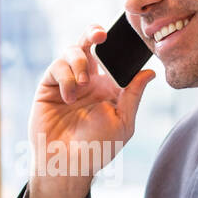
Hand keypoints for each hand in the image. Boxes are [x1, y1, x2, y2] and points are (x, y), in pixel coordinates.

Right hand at [26, 23, 155, 197]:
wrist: (67, 164)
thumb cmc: (97, 148)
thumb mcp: (123, 122)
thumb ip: (133, 94)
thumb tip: (149, 71)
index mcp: (110, 87)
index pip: (114, 57)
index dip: (119, 46)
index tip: (126, 39)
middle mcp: (89, 80)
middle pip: (91, 44)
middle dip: (94, 33)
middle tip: (100, 35)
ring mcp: (68, 81)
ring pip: (73, 51)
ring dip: (79, 62)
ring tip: (82, 84)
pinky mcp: (48, 86)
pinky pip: (56, 67)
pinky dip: (65, 77)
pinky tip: (69, 97)